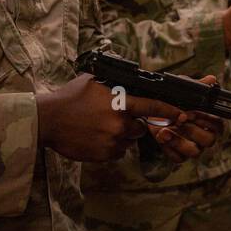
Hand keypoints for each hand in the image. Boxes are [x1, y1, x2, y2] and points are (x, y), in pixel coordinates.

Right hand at [38, 73, 190, 161]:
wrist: (47, 121)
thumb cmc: (69, 98)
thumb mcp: (93, 82)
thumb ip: (115, 80)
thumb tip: (132, 74)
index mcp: (120, 103)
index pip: (152, 106)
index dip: (169, 111)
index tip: (182, 115)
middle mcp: (120, 124)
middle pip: (140, 127)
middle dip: (132, 123)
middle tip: (114, 117)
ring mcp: (112, 142)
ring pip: (128, 140)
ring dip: (120, 135)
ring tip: (100, 126)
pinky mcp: (104, 155)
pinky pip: (116, 152)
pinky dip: (110, 146)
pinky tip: (95, 136)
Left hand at [148, 75, 224, 161]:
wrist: (150, 111)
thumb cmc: (172, 100)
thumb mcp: (183, 90)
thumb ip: (198, 86)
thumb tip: (212, 79)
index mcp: (209, 122)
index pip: (219, 125)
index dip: (206, 120)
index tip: (190, 112)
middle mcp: (203, 136)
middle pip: (209, 141)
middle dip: (192, 130)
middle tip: (178, 120)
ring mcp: (192, 147)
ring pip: (194, 152)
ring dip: (179, 141)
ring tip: (165, 130)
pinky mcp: (178, 155)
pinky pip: (178, 158)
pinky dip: (168, 147)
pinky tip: (161, 135)